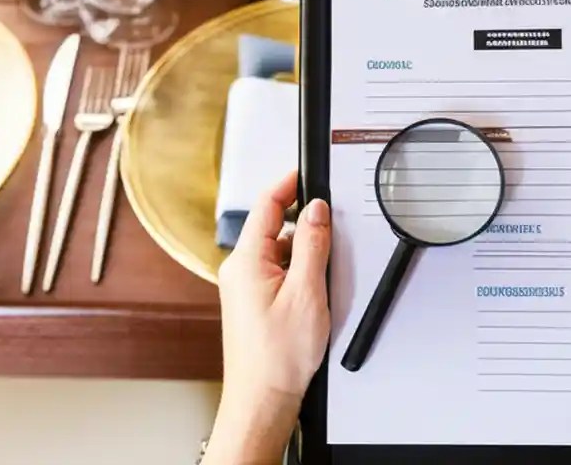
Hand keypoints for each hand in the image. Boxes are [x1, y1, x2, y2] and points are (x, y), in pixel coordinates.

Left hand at [204, 171, 330, 464]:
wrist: (262, 399)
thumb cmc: (277, 356)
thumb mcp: (307, 293)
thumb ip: (312, 246)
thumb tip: (316, 211)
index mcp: (246, 261)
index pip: (265, 206)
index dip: (287, 184)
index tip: (304, 170)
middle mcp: (239, 271)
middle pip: (274, 228)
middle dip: (304, 227)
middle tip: (331, 233)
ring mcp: (244, 287)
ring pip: (278, 253)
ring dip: (303, 255)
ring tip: (323, 280)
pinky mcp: (252, 303)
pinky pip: (277, 273)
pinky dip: (298, 274)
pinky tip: (313, 294)